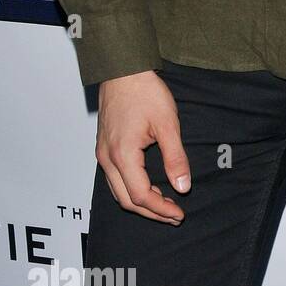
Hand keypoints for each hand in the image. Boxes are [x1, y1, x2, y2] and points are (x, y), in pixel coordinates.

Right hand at [96, 70, 189, 223]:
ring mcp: (102, 154)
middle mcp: (107, 159)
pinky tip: (147, 186)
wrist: (123, 71)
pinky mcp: (103, 148)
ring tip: (164, 205)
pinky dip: (130, 189)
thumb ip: (175, 158)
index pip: (140, 196)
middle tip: (174, 215)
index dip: (160, 209)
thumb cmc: (144, 92)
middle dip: (151, 211)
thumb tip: (183, 186)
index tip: (179, 213)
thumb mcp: (168, 124)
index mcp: (122, 155)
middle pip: (126, 200)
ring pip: (118, 192)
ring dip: (140, 202)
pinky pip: (114, 179)